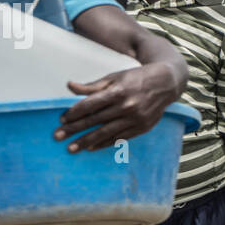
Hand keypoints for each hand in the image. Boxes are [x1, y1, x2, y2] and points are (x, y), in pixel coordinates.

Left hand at [57, 62, 180, 151]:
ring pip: (105, 132)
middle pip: (94, 120)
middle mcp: (126, 106)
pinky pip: (119, 138)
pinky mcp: (142, 128)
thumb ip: (92, 86)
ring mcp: (135, 119)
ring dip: (86, 141)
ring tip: (71, 148)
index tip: (62, 119)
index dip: (74, 112)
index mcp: (118, 91)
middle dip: (74, 129)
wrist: (166, 84)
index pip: (90, 105)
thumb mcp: (115, 77)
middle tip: (58, 136)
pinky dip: (104, 143)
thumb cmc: (137, 78)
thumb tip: (69, 86)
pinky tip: (91, 147)